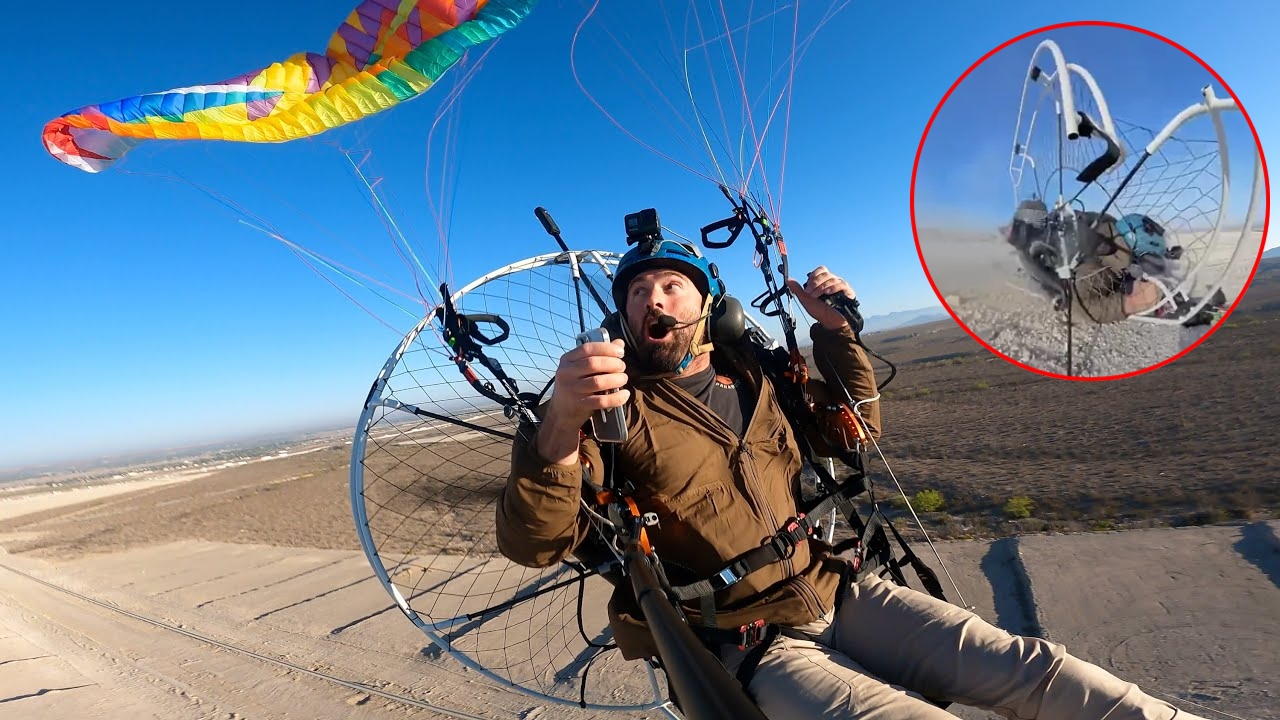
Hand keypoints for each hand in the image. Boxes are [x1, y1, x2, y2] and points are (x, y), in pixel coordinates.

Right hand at [538, 338, 629, 464]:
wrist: (560, 412)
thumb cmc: (575, 385)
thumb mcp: (580, 368)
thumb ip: (599, 354)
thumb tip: (619, 343)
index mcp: (567, 359)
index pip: (587, 348)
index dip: (606, 348)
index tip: (620, 352)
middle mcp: (566, 373)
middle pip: (593, 364)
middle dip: (613, 364)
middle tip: (622, 367)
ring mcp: (571, 390)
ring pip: (598, 382)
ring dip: (616, 379)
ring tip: (623, 379)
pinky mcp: (579, 405)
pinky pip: (601, 401)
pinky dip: (616, 398)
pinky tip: (624, 394)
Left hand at [786, 266, 854, 329]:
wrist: (829, 322)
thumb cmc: (819, 311)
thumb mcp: (806, 300)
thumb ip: (797, 289)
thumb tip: (788, 279)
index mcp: (823, 282)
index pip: (820, 271)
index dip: (813, 276)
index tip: (808, 287)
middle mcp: (832, 281)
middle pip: (825, 273)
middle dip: (816, 282)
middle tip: (810, 293)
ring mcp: (840, 285)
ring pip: (832, 278)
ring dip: (822, 287)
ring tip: (817, 296)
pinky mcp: (848, 291)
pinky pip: (841, 284)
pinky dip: (833, 287)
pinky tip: (828, 293)